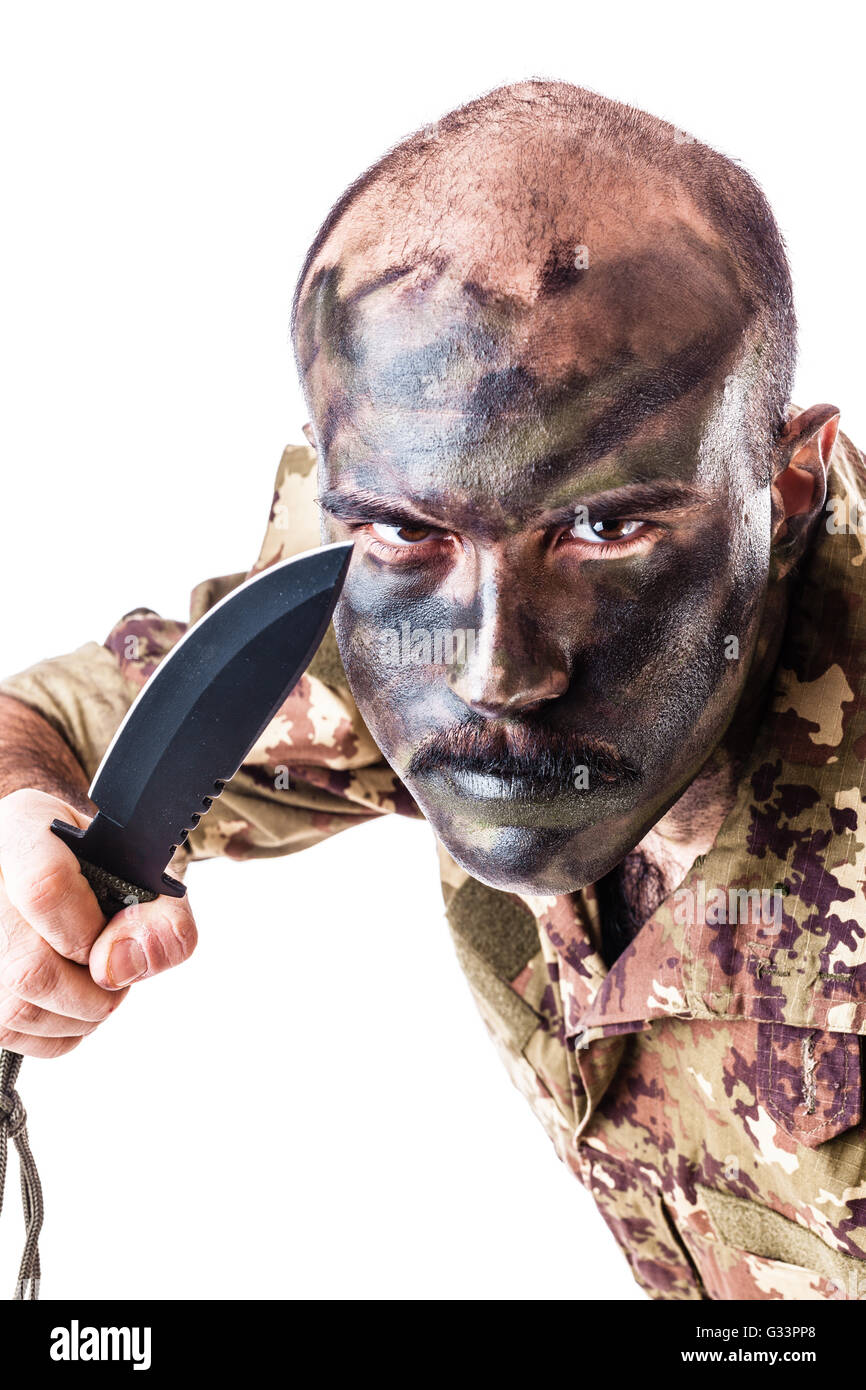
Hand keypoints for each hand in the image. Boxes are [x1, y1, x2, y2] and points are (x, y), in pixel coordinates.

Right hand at [0, 789, 197, 1057]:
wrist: (53, 867)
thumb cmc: (98, 865)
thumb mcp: (143, 869)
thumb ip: (160, 913)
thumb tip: (124, 965)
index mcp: (21, 827)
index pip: (46, 888)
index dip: (89, 932)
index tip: (114, 939)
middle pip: (31, 969)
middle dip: (95, 989)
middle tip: (115, 967)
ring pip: (17, 1010)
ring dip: (78, 1014)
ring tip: (94, 980)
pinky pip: (9, 1034)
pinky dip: (55, 1031)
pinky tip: (67, 998)